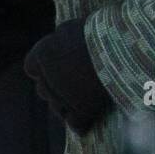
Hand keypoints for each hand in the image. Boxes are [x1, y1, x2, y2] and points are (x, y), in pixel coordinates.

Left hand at [24, 18, 112, 135]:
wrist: (124, 48)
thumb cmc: (100, 34)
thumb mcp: (73, 29)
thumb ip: (59, 40)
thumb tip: (55, 42)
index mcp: (43, 55)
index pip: (31, 68)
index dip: (43, 68)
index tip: (58, 65)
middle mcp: (49, 78)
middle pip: (43, 90)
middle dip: (55, 87)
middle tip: (76, 79)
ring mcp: (64, 98)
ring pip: (58, 108)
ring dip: (67, 104)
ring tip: (87, 93)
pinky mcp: (82, 112)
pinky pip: (76, 124)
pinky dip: (83, 121)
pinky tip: (92, 113)